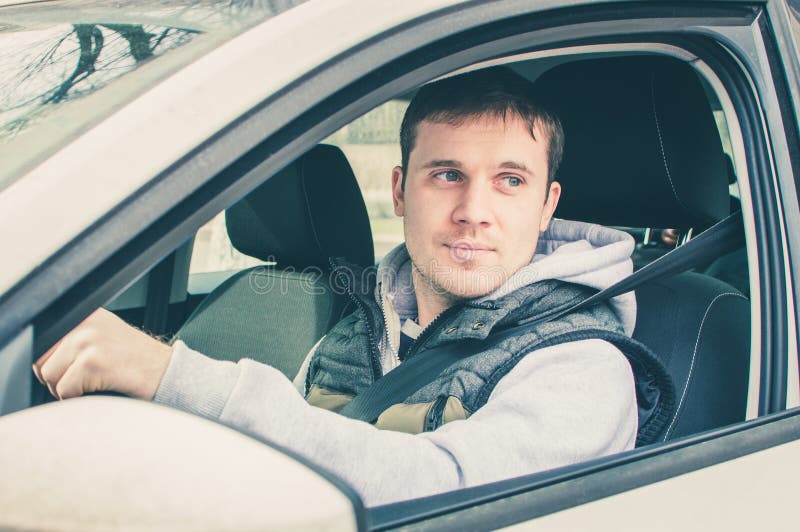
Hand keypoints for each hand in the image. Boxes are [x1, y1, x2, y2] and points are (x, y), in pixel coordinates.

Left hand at [32, 308, 172, 400]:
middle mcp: (85, 323)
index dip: (51, 362)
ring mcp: (88, 341)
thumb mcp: (105, 336)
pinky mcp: (92, 363)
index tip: (69, 369)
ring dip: (66, 389)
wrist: (167, 371)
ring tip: (91, 385)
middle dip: (56, 377)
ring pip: (49, 376)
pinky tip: (100, 389)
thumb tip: (41, 356)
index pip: (42, 341)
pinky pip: (65, 391)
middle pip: (40, 359)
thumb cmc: (137, 361)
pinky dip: (78, 398)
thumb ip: (75, 338)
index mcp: (85, 314)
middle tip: (82, 381)